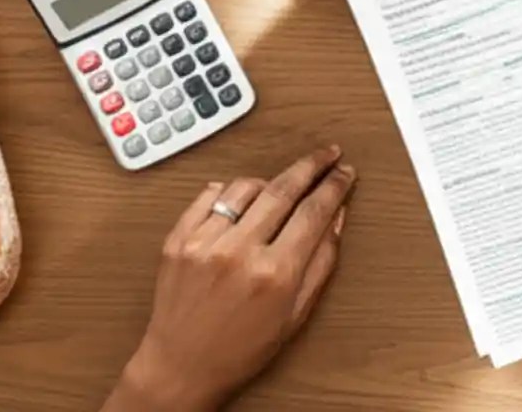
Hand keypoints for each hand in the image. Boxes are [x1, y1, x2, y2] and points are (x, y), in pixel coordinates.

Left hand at [103, 147, 355, 411]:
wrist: (181, 366)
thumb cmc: (240, 349)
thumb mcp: (295, 315)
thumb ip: (321, 263)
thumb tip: (336, 218)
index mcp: (275, 273)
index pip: (314, 212)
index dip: (334, 186)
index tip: (344, 173)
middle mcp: (239, 252)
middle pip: (284, 188)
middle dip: (311, 166)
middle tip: (326, 155)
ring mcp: (204, 243)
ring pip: (245, 186)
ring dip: (268, 182)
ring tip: (277, 191)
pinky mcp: (178, 240)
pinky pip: (208, 196)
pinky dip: (228, 191)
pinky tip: (238, 199)